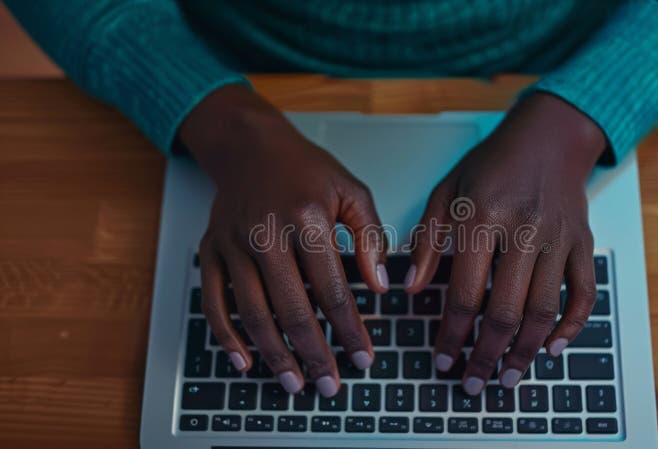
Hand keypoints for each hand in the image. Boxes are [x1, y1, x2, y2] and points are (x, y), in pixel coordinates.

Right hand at [180, 85, 388, 396]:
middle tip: (332, 384)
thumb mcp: (352, 191)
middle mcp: (266, 233)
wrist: (251, 146)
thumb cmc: (306, 170)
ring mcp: (233, 243)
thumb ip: (370, 237)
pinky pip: (214, 301)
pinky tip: (245, 360)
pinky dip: (226, 335)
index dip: (350, 330)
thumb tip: (379, 287)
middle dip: (315, 354)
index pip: (333, 289)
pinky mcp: (211, 250)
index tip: (364, 358)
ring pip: (253, 312)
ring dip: (275, 354)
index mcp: (306, 218)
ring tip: (295, 383)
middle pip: (292, 309)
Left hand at [405, 93, 605, 393]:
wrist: (548, 136)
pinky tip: (553, 348)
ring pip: (545, 309)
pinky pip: (584, 293)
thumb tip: (411, 288)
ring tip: (509, 377)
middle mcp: (524, 230)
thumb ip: (427, 239)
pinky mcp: (583, 242)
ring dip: (526, 352)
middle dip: (487, 355)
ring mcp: (559, 238)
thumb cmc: (492, 164)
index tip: (444, 359)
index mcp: (482, 216)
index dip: (452, 334)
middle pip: (506, 310)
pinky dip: (571, 326)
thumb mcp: (446, 191)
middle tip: (475, 383)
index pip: (464, 293)